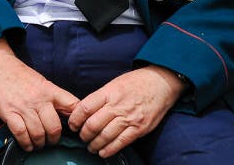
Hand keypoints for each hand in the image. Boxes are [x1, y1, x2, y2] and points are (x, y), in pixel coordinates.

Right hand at [0, 40, 79, 151]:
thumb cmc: (20, 75)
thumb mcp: (42, 82)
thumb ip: (54, 97)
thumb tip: (68, 115)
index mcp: (49, 89)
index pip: (72, 105)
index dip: (78, 120)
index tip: (74, 128)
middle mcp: (38, 99)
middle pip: (54, 127)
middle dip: (54, 139)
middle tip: (50, 141)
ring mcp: (23, 106)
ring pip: (38, 133)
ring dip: (39, 143)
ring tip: (38, 144)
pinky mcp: (8, 112)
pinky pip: (21, 133)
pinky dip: (25, 143)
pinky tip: (27, 144)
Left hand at [67, 65, 185, 157]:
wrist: (160, 83)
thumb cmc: (135, 82)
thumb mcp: (114, 84)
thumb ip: (100, 97)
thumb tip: (84, 111)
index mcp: (109, 92)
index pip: (85, 107)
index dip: (75, 119)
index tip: (72, 124)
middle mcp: (118, 105)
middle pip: (93, 124)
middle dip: (84, 134)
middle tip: (81, 137)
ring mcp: (129, 118)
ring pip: (105, 136)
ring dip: (94, 144)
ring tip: (91, 146)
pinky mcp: (140, 128)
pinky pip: (121, 142)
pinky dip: (109, 149)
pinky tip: (103, 152)